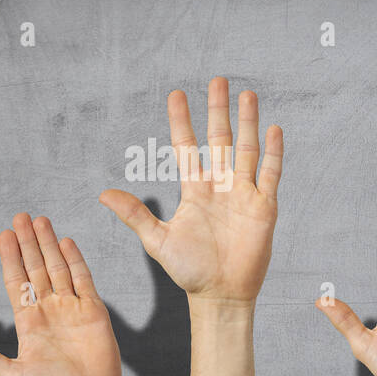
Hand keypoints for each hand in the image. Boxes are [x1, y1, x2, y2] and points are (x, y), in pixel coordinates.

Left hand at [0, 214, 124, 375]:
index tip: (4, 235)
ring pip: (58, 268)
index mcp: (29, 321)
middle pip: (36, 268)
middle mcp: (49, 309)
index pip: (17, 282)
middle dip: (28, 243)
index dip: (10, 258)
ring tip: (40, 221)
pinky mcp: (93, 310)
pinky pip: (83, 279)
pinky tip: (65, 242)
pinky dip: (75, 260)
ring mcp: (72, 307)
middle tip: (20, 217)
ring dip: (48, 245)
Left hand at [100, 77, 282, 306]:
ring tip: (247, 95)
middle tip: (217, 80)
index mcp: (194, 190)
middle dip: (218, 110)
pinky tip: (274, 129)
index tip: (176, 94)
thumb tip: (102, 194)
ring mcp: (243, 194)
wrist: (220, 295)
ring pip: (246, 150)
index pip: (186, 147)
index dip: (182, 121)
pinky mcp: (264, 207)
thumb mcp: (157, 241)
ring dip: (248, 123)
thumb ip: (134, 215)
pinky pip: (270, 174)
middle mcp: (219, 186)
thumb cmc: (189, 270)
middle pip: (220, 139)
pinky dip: (273, 153)